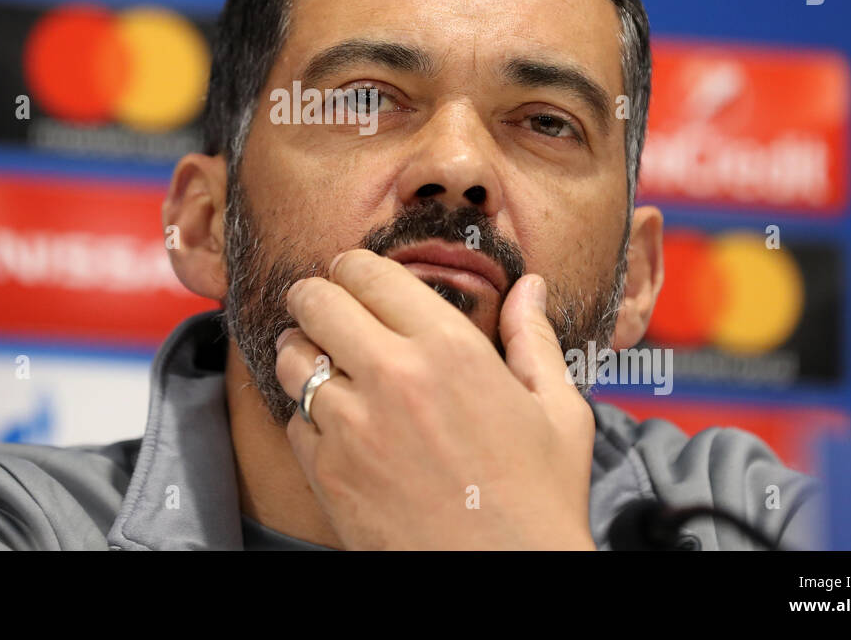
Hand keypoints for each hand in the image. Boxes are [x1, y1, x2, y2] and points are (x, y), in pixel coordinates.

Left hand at [275, 248, 596, 549]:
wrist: (505, 583)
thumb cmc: (539, 501)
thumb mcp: (559, 412)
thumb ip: (534, 339)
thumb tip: (531, 285)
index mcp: (450, 349)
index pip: (367, 272)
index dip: (352, 266)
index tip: (353, 274)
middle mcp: (393, 376)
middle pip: (314, 300)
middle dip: (313, 295)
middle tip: (320, 304)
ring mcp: (352, 425)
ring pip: (291, 357)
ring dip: (302, 351)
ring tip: (322, 360)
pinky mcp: (327, 472)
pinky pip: (293, 419)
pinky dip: (308, 414)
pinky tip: (337, 423)